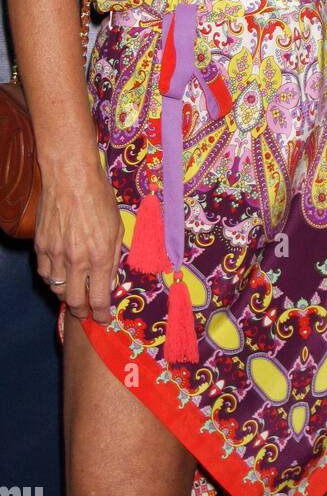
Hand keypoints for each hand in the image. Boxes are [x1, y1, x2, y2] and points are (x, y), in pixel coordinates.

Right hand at [34, 151, 123, 323]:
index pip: (99, 298)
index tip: (103, 319)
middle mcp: (76, 259)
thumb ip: (113, 256)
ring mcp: (55, 253)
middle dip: (82, 312)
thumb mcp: (117, 226)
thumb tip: (110, 280)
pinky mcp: (41, 246)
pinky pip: (45, 273)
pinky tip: (60, 275)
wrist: (70, 176)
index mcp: (100, 255)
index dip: (101, 314)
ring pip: (57, 289)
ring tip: (74, 292)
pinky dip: (53, 280)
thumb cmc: (99, 197)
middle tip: (87, 312)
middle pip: (75, 301)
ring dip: (67, 295)